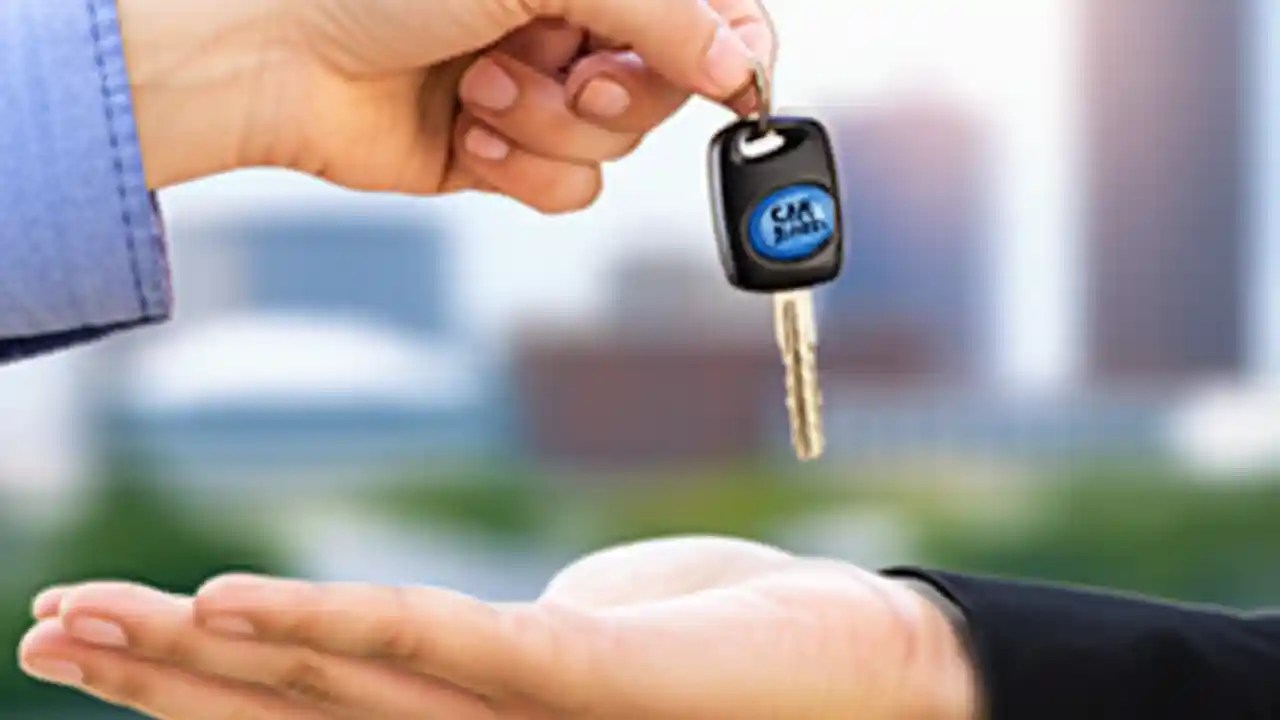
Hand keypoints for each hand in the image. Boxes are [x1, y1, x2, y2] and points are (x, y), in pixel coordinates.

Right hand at [21, 537, 978, 718]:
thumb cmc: (729, 654)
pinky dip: (342, 630)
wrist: (878, 679)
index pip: (310, 713)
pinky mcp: (596, 684)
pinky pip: (455, 651)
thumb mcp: (585, 642)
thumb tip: (423, 631)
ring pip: (342, 689)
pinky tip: (240, 605)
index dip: (196, 686)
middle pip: (295, 714)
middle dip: (162, 675)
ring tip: (93, 618)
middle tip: (47, 627)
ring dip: (209, 654)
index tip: (105, 633)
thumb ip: (499, 648)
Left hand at [121, 0, 774, 211]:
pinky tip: (467, 133)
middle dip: (616, 91)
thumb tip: (741, 69)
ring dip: (549, 127)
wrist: (276, 54)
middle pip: (671, 90)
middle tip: (571, 73)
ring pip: (617, 147)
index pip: (712, 12)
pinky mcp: (508, 156)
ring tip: (481, 86)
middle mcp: (576, 24)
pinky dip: (521, 170)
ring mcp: (544, 92)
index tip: (732, 82)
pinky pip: (569, 190)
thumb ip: (659, 13)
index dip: (733, 49)